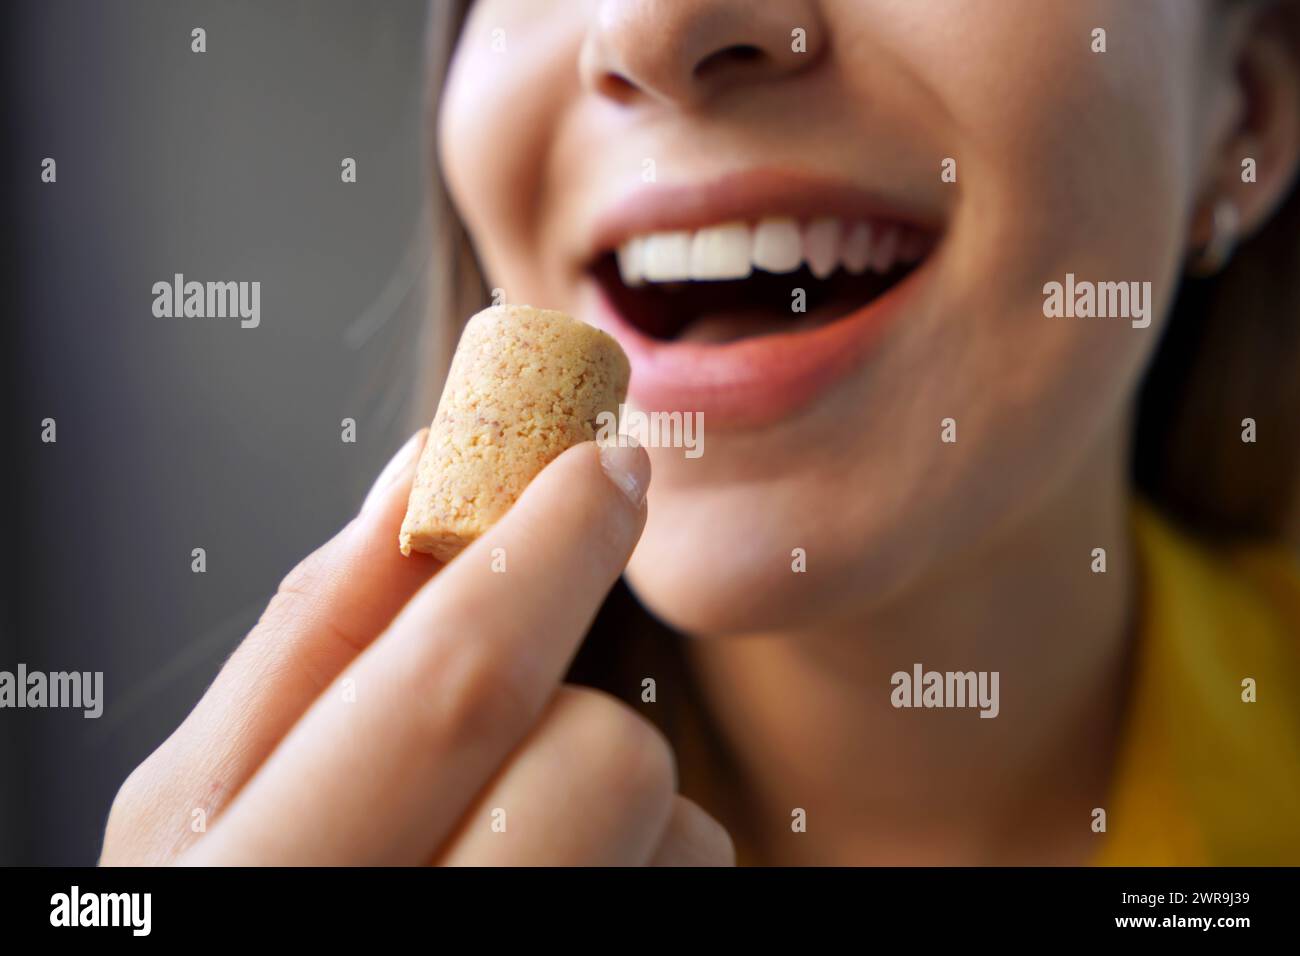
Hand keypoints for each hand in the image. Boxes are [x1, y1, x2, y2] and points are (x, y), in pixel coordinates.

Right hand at [100, 431, 733, 865]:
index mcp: (261, 884)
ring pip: (671, 824)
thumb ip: (312, 637)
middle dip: (576, 704)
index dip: (548, 555)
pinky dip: (645, 859)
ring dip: (615, 800)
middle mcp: (409, 937)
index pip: (457, 692)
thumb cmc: (250, 889)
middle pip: (600, 758)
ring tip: (515, 842)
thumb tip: (425, 467)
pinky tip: (559, 881)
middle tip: (535, 711)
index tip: (605, 464)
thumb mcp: (210, 795)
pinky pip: (692, 875)